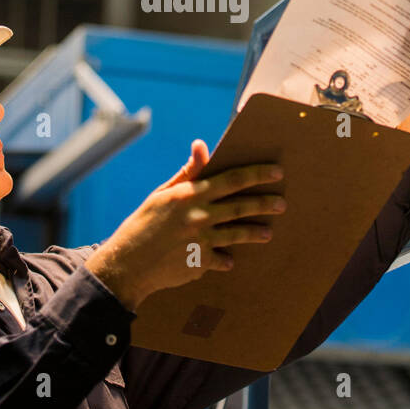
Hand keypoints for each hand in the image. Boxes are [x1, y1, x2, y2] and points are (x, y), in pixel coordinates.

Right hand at [85, 140, 285, 310]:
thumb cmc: (143, 223)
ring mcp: (202, 241)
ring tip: (267, 233)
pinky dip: (226, 260)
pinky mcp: (201, 263)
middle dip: (265, 204)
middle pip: (242, 207)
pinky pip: (222, 260)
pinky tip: (230, 261)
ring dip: (256, 233)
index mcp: (190, 194)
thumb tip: (202, 144)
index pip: (233, 179)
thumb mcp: (162, 194)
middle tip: (282, 203)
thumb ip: (188, 172)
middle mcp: (199, 215)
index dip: (258, 174)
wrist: (127, 263)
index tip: (276, 172)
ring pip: (239, 234)